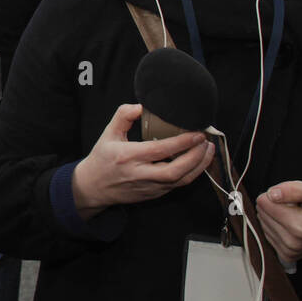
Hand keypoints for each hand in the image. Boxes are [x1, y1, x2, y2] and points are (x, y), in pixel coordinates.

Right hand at [71, 103, 213, 217]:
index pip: (160, 150)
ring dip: (199, 166)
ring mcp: (148, 187)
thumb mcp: (108, 134)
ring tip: (208, 150)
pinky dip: (191, 173)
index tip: (196, 133)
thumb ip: (123, 115)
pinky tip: (198, 162)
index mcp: (128, 157)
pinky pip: (178, 185)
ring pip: (181, 181)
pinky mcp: (154, 194)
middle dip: (196, 157)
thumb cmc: (102, 160)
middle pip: (175, 171)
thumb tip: (142, 106)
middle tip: (206, 142)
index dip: (182, 142)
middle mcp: (140, 174)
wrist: (93, 188)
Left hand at [255, 181, 301, 262]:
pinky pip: (268, 234)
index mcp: (298, 226)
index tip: (293, 197)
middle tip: (297, 206)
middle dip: (276, 204)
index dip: (277, 194)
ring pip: (263, 223)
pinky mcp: (286, 255)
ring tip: (297, 215)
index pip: (264, 202)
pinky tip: (293, 225)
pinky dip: (277, 227)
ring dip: (276, 216)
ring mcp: (288, 251)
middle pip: (262, 213)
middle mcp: (291, 242)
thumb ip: (295, 190)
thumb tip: (271, 193)